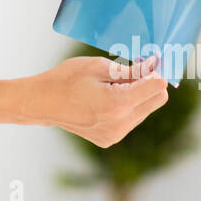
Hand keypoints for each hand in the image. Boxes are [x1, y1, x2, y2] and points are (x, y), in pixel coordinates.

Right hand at [0, 53, 168, 146]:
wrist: (42, 102)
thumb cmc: (66, 79)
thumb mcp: (98, 66)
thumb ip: (131, 69)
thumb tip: (155, 66)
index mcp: (118, 103)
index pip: (158, 86)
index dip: (155, 70)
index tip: (147, 60)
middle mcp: (120, 124)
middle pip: (157, 100)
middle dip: (149, 83)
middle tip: (130, 69)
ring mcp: (115, 134)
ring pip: (145, 110)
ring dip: (137, 96)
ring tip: (112, 85)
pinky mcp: (109, 139)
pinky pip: (131, 120)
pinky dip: (126, 107)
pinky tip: (105, 99)